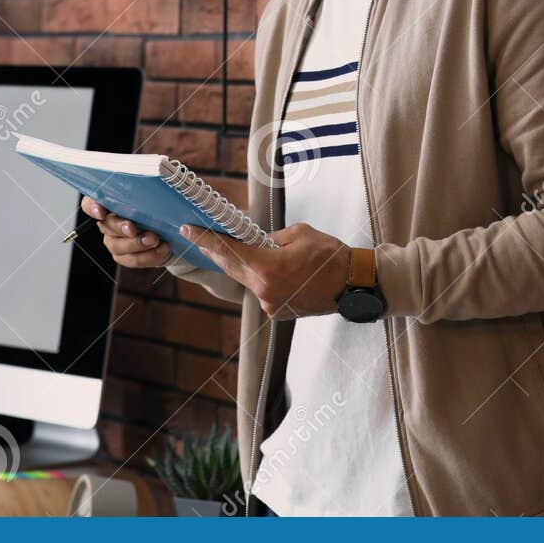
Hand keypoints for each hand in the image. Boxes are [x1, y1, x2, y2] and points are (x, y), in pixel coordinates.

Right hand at [81, 195, 171, 269]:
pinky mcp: (125, 257)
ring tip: (155, 240)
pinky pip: (132, 260)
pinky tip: (163, 248)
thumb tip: (158, 185)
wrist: (172, 233)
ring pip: (117, 246)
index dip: (92, 207)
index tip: (101, 212)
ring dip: (137, 244)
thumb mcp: (157, 199)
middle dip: (120, 227)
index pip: (89, 203)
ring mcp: (114, 241)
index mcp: (111, 203)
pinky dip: (149, 255)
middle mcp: (108, 223)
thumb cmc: (161, 210)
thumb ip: (151, 195)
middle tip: (134, 229)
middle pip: (106, 225)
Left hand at [179, 221, 349, 318]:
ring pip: (249, 280)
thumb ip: (271, 238)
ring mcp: (271, 305)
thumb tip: (255, 240)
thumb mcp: (299, 233)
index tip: (189, 230)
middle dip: (215, 251)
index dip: (206, 240)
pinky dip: (265, 279)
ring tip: (252, 250)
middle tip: (198, 237)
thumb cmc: (330, 256)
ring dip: (246, 265)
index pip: (229, 251)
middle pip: (232, 268)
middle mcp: (265, 291)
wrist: (354, 284)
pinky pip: (264, 291)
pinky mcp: (278, 312)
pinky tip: (279, 270)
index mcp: (268, 268)